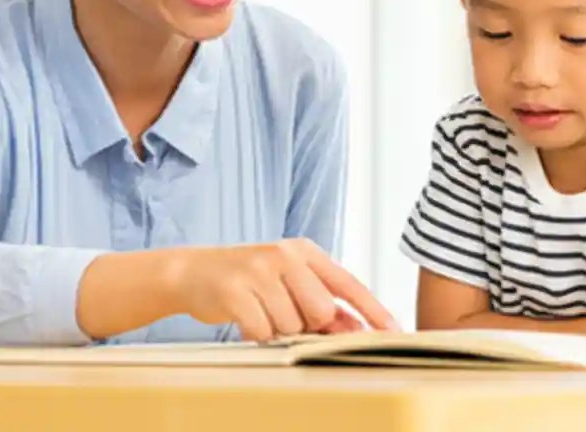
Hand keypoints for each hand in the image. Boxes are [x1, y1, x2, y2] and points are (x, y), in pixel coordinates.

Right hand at [167, 238, 397, 341]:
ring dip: (277, 330)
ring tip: (260, 311)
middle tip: (286, 315)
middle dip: (308, 324)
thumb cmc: (250, 279)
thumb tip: (358, 328)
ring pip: (290, 325)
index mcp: (304, 251)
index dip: (372, 309)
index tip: (392, 330)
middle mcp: (284, 255)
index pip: (347, 283)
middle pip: (320, 310)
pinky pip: (261, 331)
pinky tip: (245, 317)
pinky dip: (255, 334)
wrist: (193, 272)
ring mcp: (258, 271)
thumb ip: (323, 301)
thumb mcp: (289, 281)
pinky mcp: (234, 290)